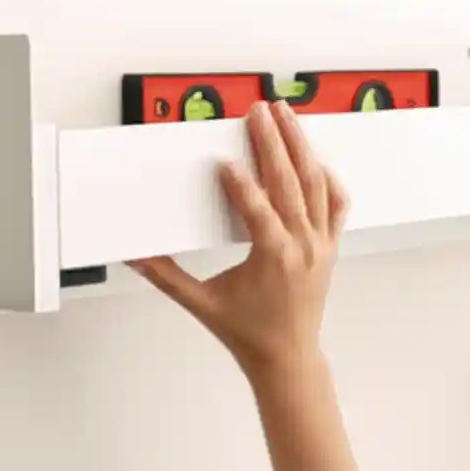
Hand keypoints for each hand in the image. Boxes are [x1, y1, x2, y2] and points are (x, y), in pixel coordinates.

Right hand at [130, 101, 348, 384]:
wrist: (287, 357)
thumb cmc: (248, 333)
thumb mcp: (201, 303)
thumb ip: (165, 276)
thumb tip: (133, 256)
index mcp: (273, 258)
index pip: (256, 208)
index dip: (238, 182)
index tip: (223, 158)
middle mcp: (302, 245)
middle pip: (290, 181)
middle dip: (272, 142)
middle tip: (257, 113)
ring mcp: (321, 243)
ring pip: (316, 182)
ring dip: (300, 146)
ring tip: (285, 115)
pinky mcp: (329, 245)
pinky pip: (335, 203)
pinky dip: (327, 177)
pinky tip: (313, 157)